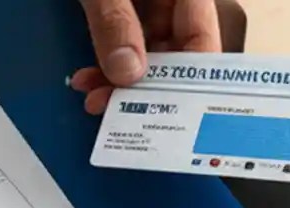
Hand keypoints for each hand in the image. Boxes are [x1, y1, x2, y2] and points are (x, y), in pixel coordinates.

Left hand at [71, 0, 222, 113]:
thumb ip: (115, 22)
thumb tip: (127, 72)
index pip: (202, 39)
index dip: (190, 81)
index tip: (169, 115)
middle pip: (174, 53)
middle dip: (146, 88)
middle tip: (119, 113)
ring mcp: (149, 2)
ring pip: (146, 53)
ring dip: (119, 81)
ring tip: (95, 98)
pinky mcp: (124, 6)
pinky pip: (123, 42)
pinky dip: (105, 63)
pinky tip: (87, 78)